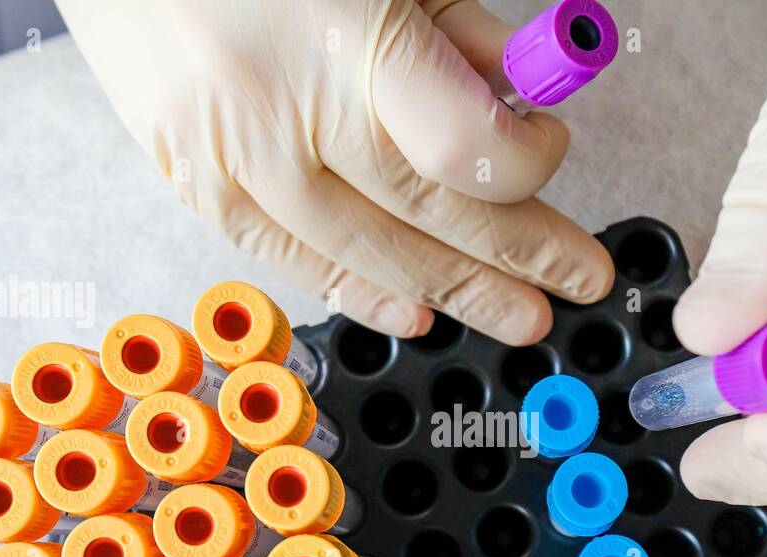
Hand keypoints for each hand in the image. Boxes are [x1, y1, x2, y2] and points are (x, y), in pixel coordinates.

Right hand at [56, 0, 612, 343]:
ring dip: (452, 292)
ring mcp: (227, 161)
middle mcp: (281, 114)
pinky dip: (359, 292)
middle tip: (576, 285)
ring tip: (516, 316)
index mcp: (339, 37)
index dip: (525, 167)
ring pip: (362, 257)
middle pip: (425, 216)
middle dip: (516, 257)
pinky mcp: (190, 184)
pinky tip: (415, 311)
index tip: (550, 150)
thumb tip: (519, 102)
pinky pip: (289, 262)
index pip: (462, 151)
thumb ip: (450, 30)